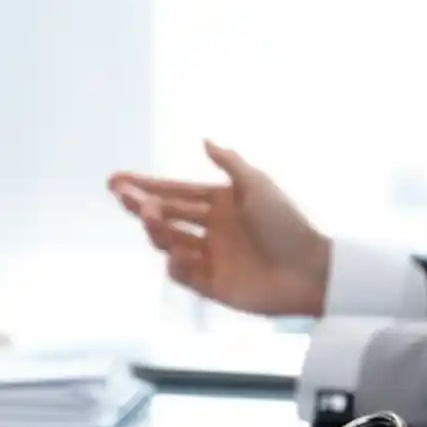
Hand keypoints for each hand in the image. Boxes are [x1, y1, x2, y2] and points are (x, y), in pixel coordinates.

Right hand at [109, 140, 331, 316]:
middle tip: (123, 197)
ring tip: (152, 218)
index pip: (175, 192)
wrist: (309, 270)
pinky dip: (176, 264)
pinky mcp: (210, 285)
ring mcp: (208, 258)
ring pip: (168, 242)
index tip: (117, 181)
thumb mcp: (259, 185)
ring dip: (156, 229)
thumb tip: (205, 141)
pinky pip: (182, 273)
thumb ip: (230, 163)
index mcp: (221, 203)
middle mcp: (210, 229)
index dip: (146, 186)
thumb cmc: (287, 224)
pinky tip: (179, 255)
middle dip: (141, 205)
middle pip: (165, 215)